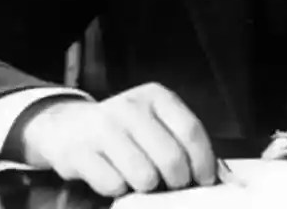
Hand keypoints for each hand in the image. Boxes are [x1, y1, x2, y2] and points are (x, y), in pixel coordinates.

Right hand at [18, 83, 217, 196]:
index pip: (191, 132)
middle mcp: (130, 107)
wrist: (67, 127)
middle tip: (170, 184)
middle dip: (177, 181)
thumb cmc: (123, 130)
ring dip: (146, 187)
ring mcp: (104, 128)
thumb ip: (183, 142)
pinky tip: (114, 175)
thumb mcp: (154, 122)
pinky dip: (118, 189)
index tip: (204, 180)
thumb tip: (218, 175)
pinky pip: (115, 186)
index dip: (203, 162)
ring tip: (139, 178)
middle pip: (171, 159)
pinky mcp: (81, 152)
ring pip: (145, 176)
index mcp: (155, 97)